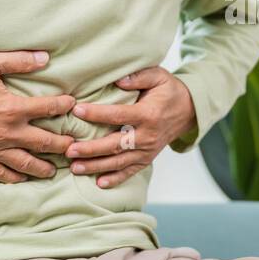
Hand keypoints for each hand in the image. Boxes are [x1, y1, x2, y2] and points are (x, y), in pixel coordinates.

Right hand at [0, 50, 75, 183]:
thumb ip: (18, 61)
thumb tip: (45, 58)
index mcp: (12, 108)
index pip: (49, 109)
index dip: (64, 106)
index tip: (72, 105)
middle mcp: (7, 133)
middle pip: (44, 142)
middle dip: (63, 145)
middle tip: (75, 147)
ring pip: (26, 164)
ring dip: (44, 167)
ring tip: (54, 170)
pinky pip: (0, 174)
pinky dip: (14, 177)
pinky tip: (22, 178)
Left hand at [65, 67, 195, 188]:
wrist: (189, 111)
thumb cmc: (170, 91)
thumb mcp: (159, 76)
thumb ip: (139, 76)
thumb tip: (118, 80)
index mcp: (148, 114)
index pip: (119, 115)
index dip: (97, 114)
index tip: (77, 110)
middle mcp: (148, 136)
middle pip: (115, 145)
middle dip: (91, 149)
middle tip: (69, 150)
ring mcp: (148, 150)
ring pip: (119, 162)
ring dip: (96, 166)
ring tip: (75, 167)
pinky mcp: (148, 159)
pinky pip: (130, 172)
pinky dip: (115, 179)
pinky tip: (99, 183)